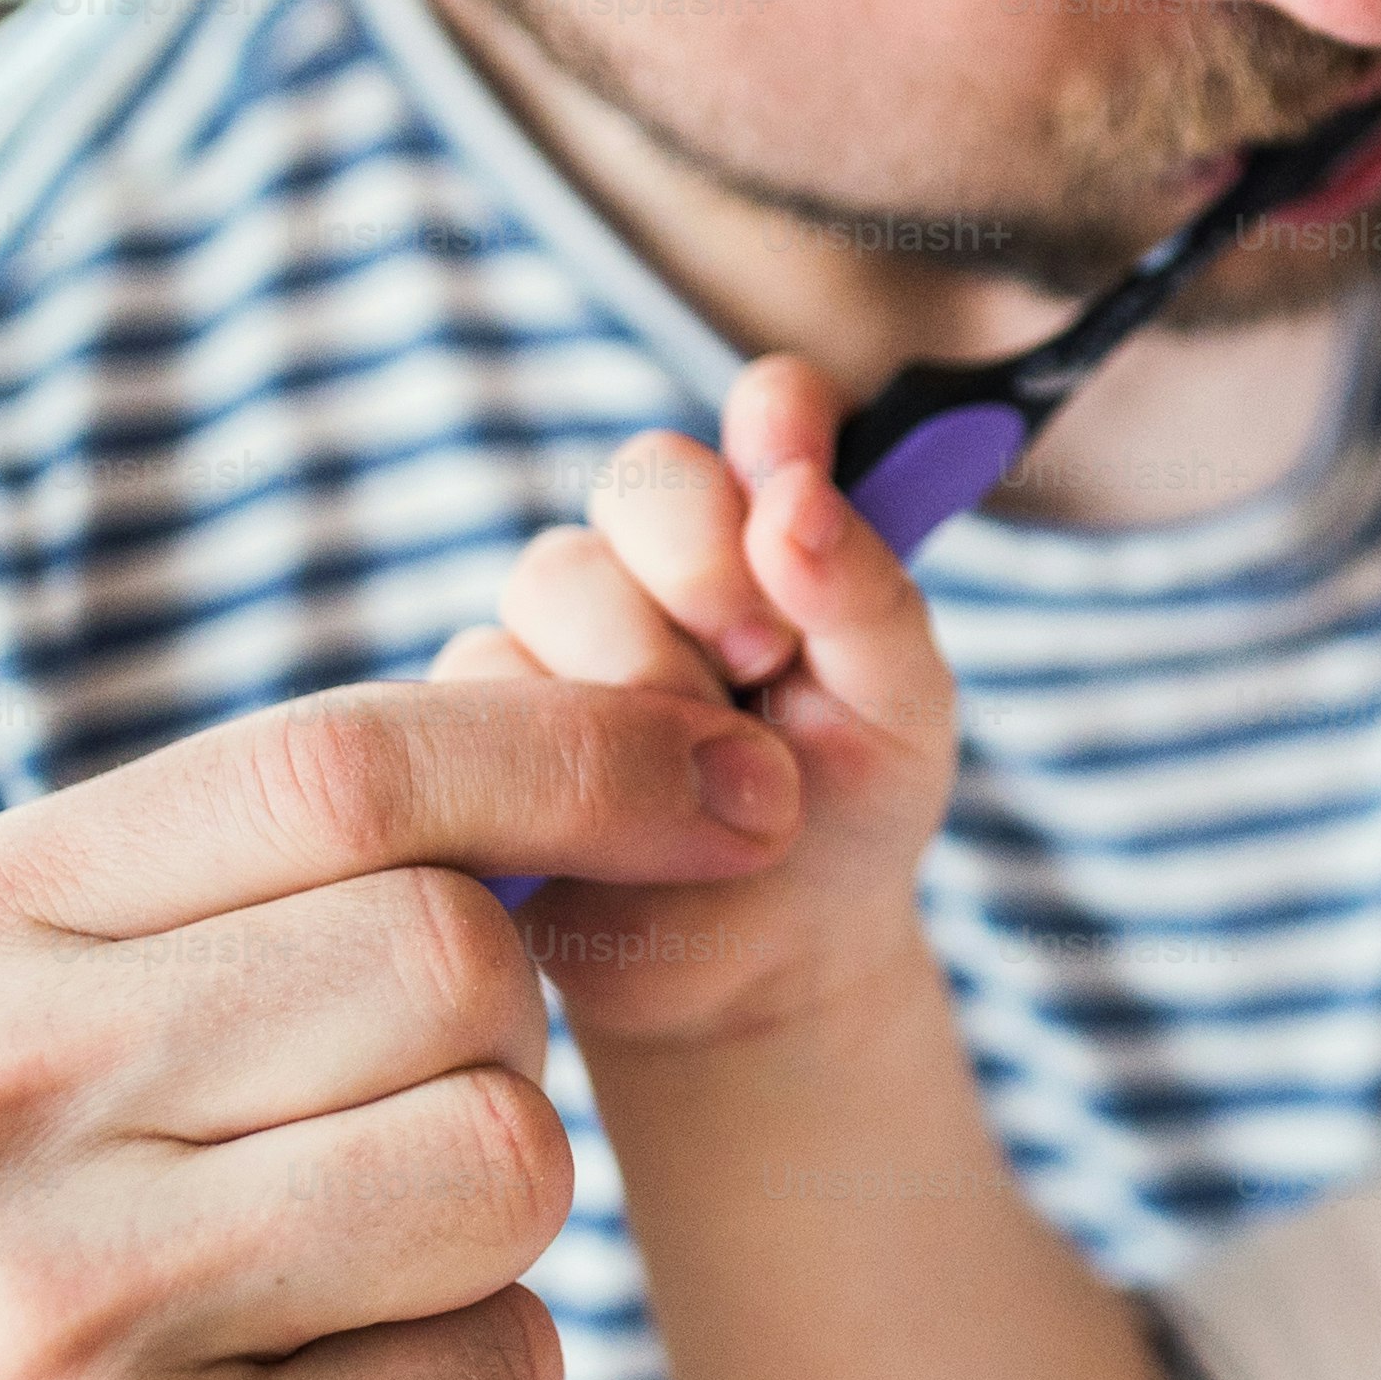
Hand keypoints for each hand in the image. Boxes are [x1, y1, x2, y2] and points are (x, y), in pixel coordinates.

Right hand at [0, 678, 805, 1379]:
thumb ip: (200, 896)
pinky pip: (497, 1376)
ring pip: (507, 1160)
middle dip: (498, 1036)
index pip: (343, 763)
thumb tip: (564, 762)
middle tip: (386, 1132)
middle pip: (455, 958)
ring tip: (335, 1290)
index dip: (585, 752)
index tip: (729, 777)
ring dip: (489, 1228)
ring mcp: (66, 1322)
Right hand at [432, 352, 959, 1052]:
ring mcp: (561, 628)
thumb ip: (867, 593)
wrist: (762, 968)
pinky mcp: (480, 711)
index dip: (779, 428)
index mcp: (773, 526)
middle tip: (764, 663)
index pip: (770, 411)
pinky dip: (557, 743)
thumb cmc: (844, 823)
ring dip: (642, 673)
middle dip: (706, 563)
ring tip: (706, 776)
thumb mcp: (901, 714)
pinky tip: (616, 811)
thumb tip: (795, 495)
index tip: (798, 504)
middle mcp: (659, 556)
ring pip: (555, 576)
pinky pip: (481, 679)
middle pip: (644, 477)